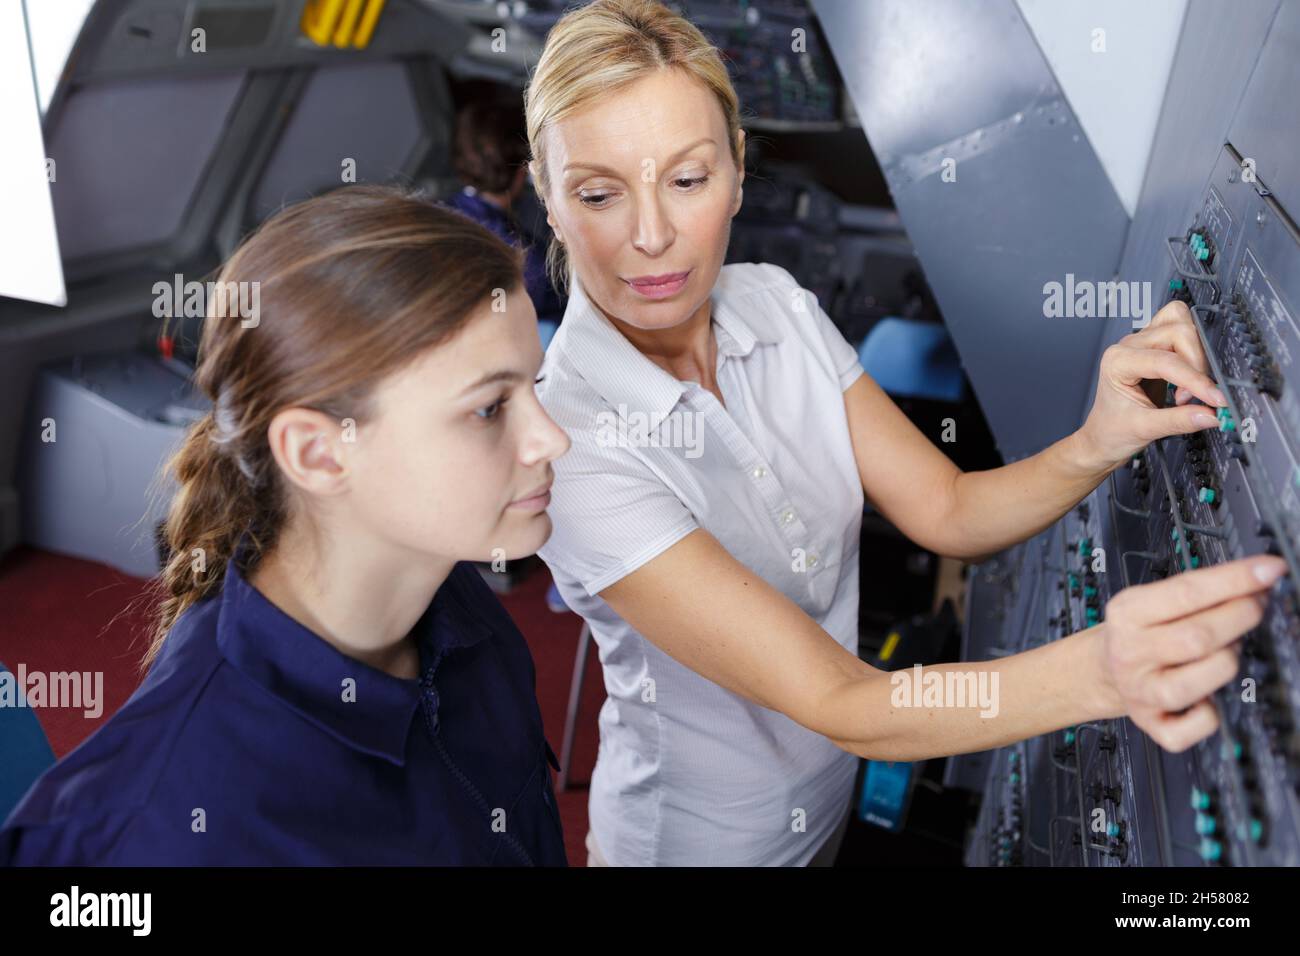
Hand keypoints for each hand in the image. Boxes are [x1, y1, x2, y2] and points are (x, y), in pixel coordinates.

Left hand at [1075, 300, 1229, 469]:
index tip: (1215, 399)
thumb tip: (1212, 415)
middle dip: (1195, 365)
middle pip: (1179, 332)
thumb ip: (1179, 421)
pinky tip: (1186, 378)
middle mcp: (1128, 346)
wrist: (1103, 435)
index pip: (1166, 361)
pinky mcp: (1155, 345)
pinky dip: (1194, 351)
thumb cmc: (1113, 429)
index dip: (1194, 379)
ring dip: (1196, 354)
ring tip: (1186, 386)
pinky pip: (1182, 332)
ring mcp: (1142, 342)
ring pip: (1182, 325)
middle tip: (1189, 397)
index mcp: (1117, 362)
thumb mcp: (1145, 429)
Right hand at [1090, 555, 1286, 751]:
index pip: (1187, 592)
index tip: (1270, 570)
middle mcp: (1131, 653)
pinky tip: (1209, 699)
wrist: (1102, 671)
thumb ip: (1197, 592)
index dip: (1235, 580)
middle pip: (1197, 637)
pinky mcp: (1151, 723)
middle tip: (1257, 605)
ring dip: (1227, 662)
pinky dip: (1209, 716)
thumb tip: (1256, 582)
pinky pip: (1191, 729)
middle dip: (1240, 617)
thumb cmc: (1140, 632)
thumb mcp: (1153, 600)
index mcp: (1128, 614)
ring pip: (1195, 684)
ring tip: (1229, 650)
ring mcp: (1140, 691)